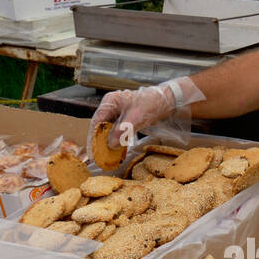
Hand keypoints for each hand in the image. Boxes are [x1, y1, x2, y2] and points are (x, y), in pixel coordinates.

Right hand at [87, 77, 204, 150]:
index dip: (93, 136)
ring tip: (102, 157)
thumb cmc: (151, 104)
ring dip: (105, 143)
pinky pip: (115, 132)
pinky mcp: (123, 120)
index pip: (97, 120)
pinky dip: (114, 141)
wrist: (165, 102)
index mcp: (110, 101)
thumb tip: (110, 144)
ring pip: (107, 130)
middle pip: (99, 126)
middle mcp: (111, 106)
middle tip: (95, 157)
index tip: (92, 150)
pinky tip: (113, 152)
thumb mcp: (136, 117)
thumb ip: (122, 130)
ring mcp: (116, 113)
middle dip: (97, 142)